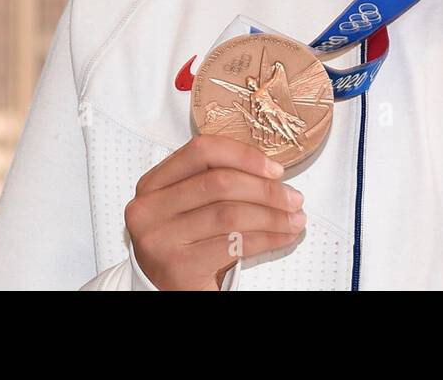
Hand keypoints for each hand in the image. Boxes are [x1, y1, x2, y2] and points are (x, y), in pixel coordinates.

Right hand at [124, 134, 305, 289]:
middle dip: (266, 190)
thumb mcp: (191, 207)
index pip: (201, 151)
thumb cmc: (187, 245)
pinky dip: (268, 239)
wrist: (168, 291)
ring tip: (295, 219)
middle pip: (219, 183)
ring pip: (230, 214)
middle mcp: (148, 209)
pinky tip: (283, 237)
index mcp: (153, 184)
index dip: (243, 155)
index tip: (274, 169)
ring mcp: (160, 238)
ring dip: (272, 216)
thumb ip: (217, 184)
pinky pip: (235, 244)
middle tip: (294, 198)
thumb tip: (272, 175)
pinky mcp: (178, 267)